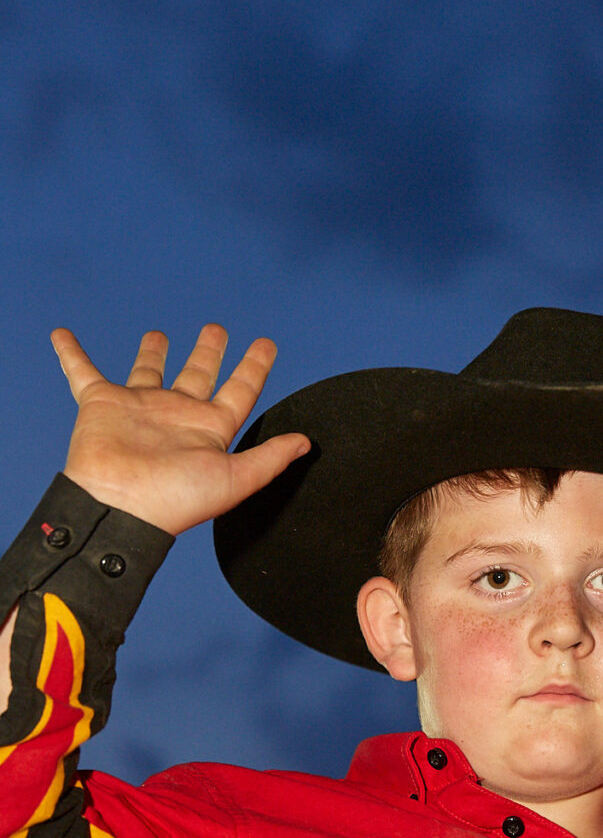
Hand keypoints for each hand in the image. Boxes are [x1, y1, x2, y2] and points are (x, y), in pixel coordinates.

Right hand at [55, 325, 308, 534]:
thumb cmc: (176, 501)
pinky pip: (82, 371)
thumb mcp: (235, 478)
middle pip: (197, 374)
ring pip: (148, 369)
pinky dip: (71, 354)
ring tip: (158, 332)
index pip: (240, 390)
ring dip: (152, 351)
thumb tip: (305, 443)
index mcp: (210, 429)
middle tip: (217, 329)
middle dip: (208, 351)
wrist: (121, 508)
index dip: (254, 367)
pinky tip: (62, 335)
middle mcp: (177, 415)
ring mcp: (140, 408)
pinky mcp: (103, 403)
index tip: (266, 344)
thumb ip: (270, 459)